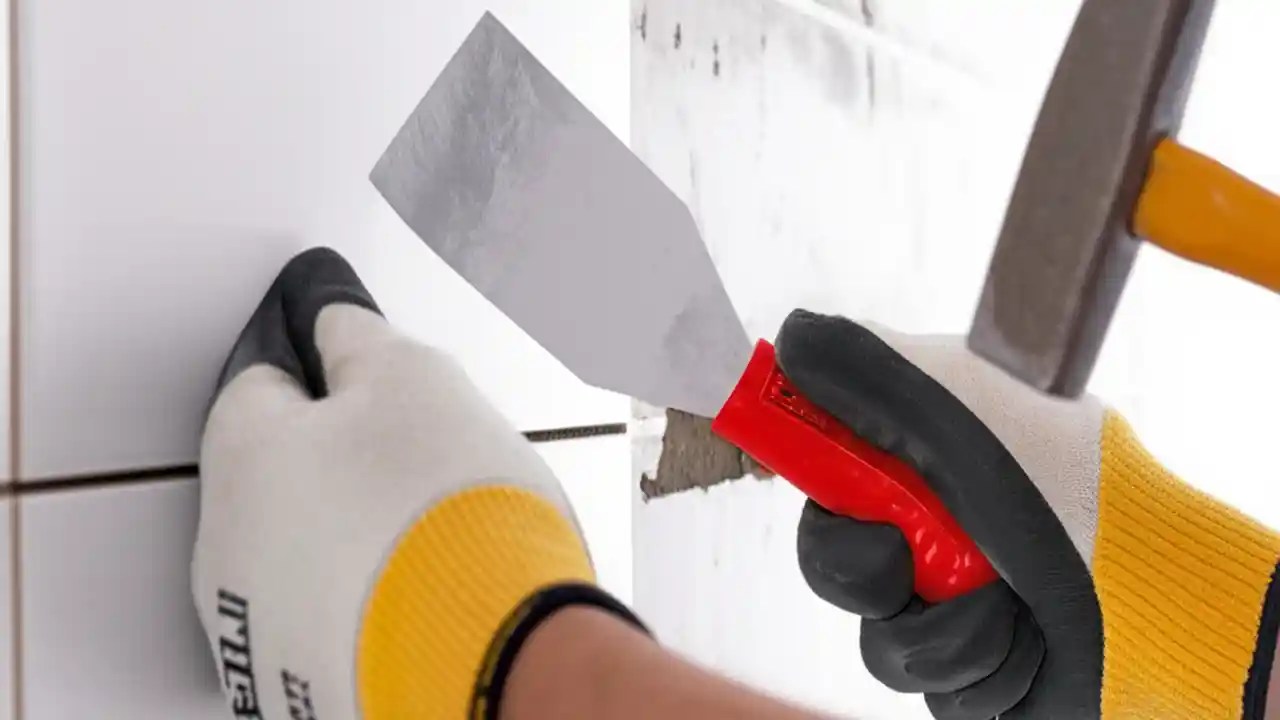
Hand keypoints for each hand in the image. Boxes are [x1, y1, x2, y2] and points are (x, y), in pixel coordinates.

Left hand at [193, 248, 638, 718]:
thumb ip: (357, 336)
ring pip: (305, 551)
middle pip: (284, 472)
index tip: (374, 378)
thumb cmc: (450, 517)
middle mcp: (226, 546)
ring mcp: (256, 624)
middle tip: (423, 461)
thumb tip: (330, 314)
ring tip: (435, 537)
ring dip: (355, 536)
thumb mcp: (415, 376)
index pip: (262, 379)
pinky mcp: (294, 683)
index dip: (329, 370)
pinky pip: (327, 618)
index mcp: (241, 453)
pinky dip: (366, 602)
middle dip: (346, 459)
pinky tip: (424, 594)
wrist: (487, 655)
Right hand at [778, 310, 1279, 718]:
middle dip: (862, 567)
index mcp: (906, 460)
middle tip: (903, 552)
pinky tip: (1019, 633)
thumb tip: (789, 336)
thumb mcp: (952, 405)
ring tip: (1000, 596)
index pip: (814, 466)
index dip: (799, 476)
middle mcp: (918, 529)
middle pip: (828, 563)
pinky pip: (931, 688)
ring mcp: (942, 602)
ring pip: (877, 643)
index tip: (801, 479)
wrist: (1144, 581)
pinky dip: (980, 661)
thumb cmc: (1061, 481)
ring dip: (940, 624)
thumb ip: (863, 369)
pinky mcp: (969, 667)